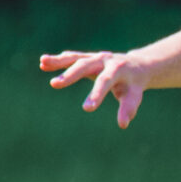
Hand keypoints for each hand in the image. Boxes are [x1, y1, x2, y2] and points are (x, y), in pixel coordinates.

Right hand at [37, 49, 153, 127]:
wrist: (138, 65)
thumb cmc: (134, 84)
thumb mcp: (135, 95)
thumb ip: (128, 108)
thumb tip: (123, 124)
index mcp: (118, 69)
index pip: (105, 81)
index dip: (96, 94)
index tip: (86, 109)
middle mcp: (105, 60)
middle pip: (86, 65)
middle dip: (70, 75)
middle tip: (54, 84)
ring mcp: (95, 57)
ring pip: (76, 58)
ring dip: (59, 61)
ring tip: (42, 63)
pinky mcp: (88, 57)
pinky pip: (72, 58)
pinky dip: (59, 60)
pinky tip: (44, 62)